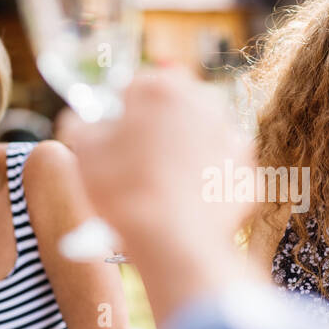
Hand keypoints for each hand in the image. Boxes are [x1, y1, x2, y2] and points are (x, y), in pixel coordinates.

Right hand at [60, 73, 255, 327]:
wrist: (173, 242)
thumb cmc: (123, 190)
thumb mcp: (83, 149)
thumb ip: (82, 124)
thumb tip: (85, 122)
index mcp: (163, 88)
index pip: (136, 86)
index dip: (121, 112)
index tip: (115, 135)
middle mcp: (205, 103)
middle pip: (174, 107)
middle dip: (158, 127)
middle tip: (137, 160)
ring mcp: (231, 137)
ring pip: (200, 137)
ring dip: (184, 152)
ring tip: (161, 186)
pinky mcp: (245, 171)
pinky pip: (219, 169)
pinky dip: (205, 181)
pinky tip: (185, 202)